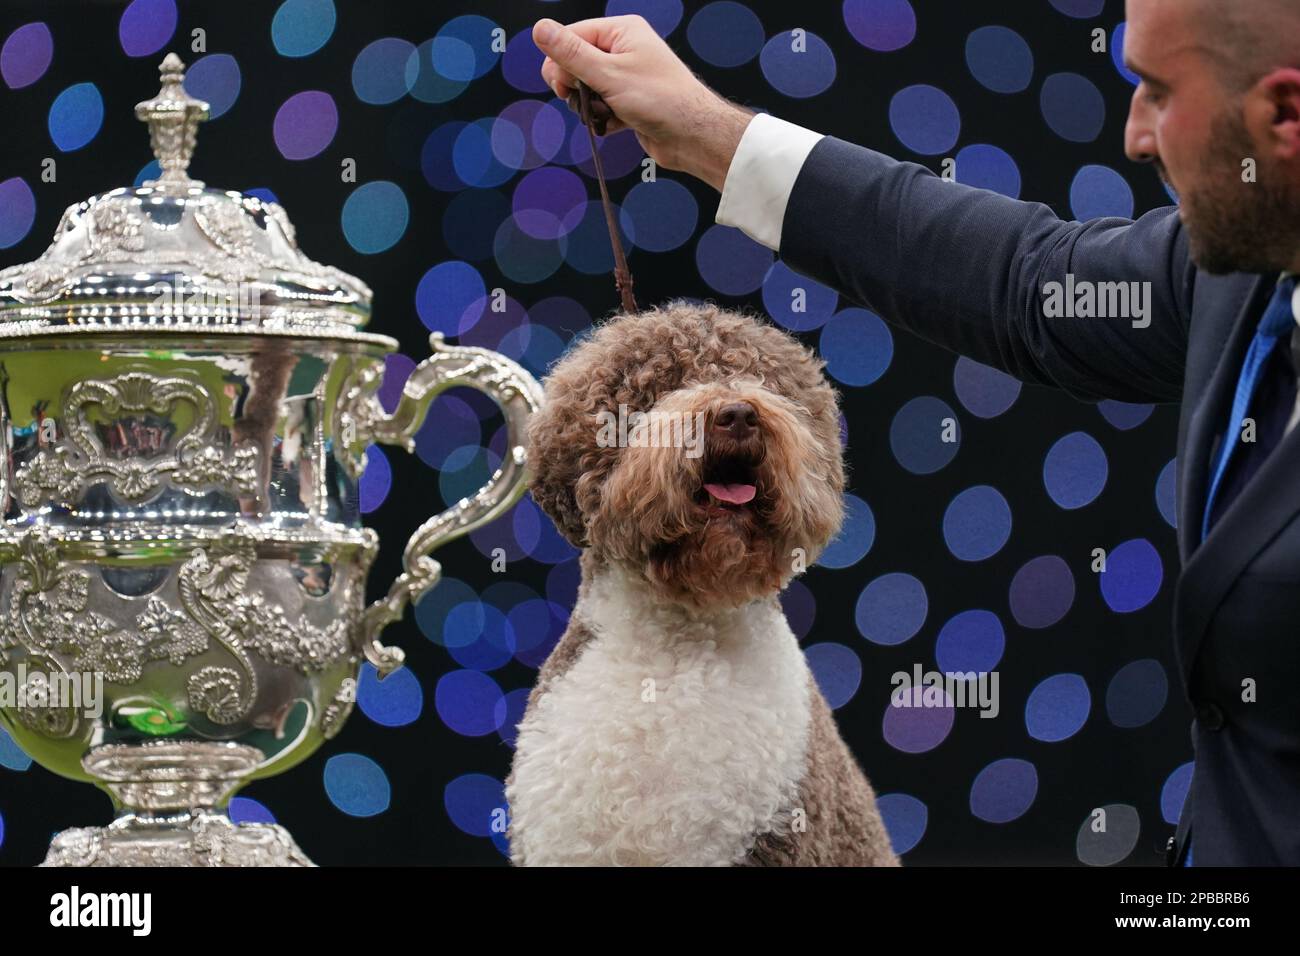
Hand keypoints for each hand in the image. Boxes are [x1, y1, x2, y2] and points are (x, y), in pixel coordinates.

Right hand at [532, 15, 753, 190]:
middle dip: (576, 88)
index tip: (563, 86)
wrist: (694, 137)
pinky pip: (601, 107)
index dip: (561, 63)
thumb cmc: (661, 100)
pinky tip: (616, 125)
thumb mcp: (608, 74)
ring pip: (586, 89)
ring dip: (589, 107)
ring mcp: (627, 76)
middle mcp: (624, 49)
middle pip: (575, 64)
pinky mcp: (629, 102)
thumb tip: (540, 29)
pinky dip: (603, 119)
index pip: (571, 37)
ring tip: (607, 115)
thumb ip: (571, 54)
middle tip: (588, 101)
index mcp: (621, 31)